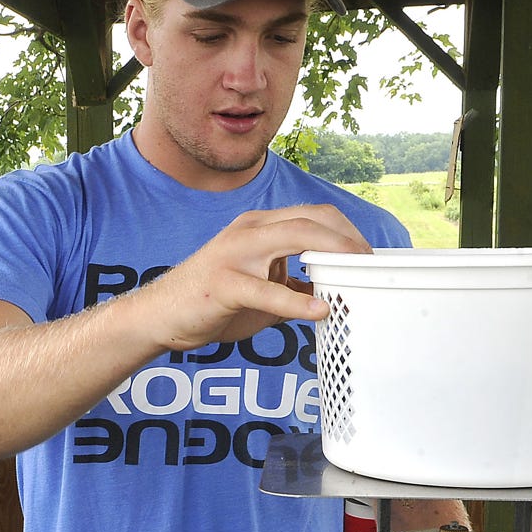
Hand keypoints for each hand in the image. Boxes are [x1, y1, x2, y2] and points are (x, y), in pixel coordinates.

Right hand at [126, 204, 372, 349]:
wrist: (161, 315)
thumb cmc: (213, 302)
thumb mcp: (262, 289)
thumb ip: (295, 286)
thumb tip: (335, 296)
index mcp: (260, 227)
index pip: (314, 215)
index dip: (347, 231)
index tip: (368, 257)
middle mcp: (249, 231)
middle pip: (311, 219)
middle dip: (348, 239)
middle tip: (370, 265)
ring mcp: (235, 253)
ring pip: (294, 237)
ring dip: (332, 254)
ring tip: (355, 275)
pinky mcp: (224, 284)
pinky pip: (266, 289)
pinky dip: (296, 301)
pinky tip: (319, 312)